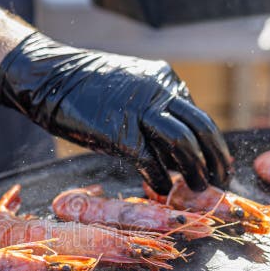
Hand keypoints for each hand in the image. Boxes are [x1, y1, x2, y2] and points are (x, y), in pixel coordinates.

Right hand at [0, 32, 232, 193]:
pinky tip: (161, 190)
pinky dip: (160, 180)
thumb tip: (171, 148)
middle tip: (221, 182)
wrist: (48, 80)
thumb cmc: (83, 90)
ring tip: (199, 191)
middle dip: (217, 159)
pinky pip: (151, 162)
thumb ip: (152, 111)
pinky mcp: (121, 132)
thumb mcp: (129, 90)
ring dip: (196, 172)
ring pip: (184, 144)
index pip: (198, 117)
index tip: (215, 165)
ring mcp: (140, 110)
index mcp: (164, 80)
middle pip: (202, 128)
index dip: (211, 146)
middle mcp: (159, 91)